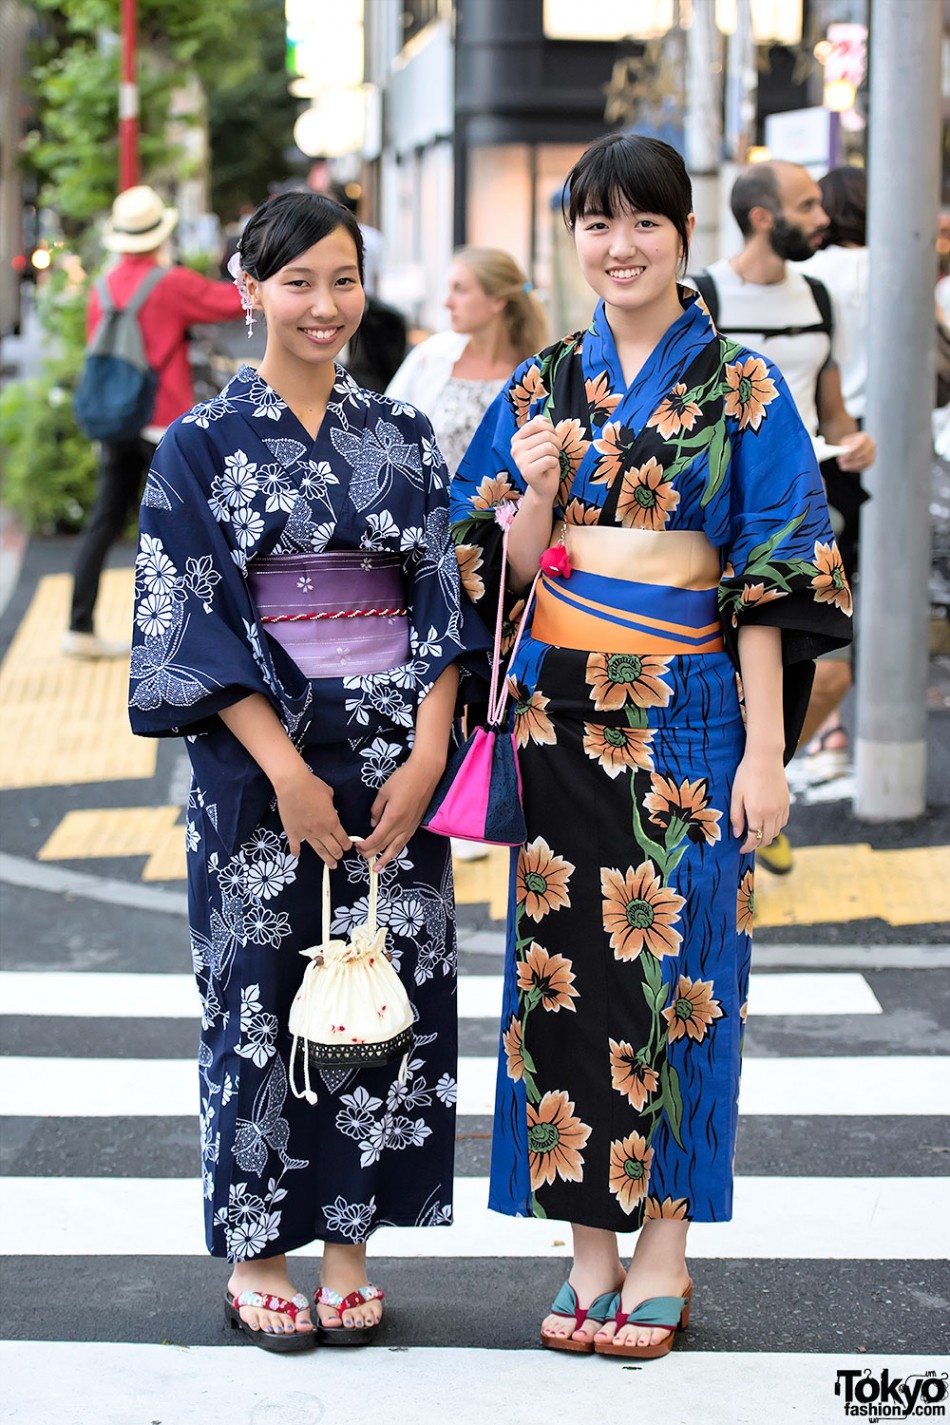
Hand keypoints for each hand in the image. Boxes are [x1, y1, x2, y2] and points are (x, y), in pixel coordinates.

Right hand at [273, 765, 351, 866]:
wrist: (293, 785)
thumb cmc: (313, 786)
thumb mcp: (329, 794)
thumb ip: (331, 806)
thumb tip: (330, 809)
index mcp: (332, 822)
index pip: (343, 839)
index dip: (347, 845)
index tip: (348, 847)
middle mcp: (321, 831)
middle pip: (333, 848)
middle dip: (338, 854)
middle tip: (339, 857)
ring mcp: (306, 834)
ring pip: (319, 850)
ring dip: (326, 859)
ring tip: (331, 866)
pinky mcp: (292, 832)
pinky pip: (295, 846)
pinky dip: (296, 851)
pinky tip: (297, 855)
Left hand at [359, 749, 445, 870]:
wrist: (426, 774)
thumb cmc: (404, 779)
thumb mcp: (383, 792)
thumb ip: (376, 810)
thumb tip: (373, 824)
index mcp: (392, 818)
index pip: (376, 839)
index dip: (365, 845)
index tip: (356, 845)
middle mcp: (402, 826)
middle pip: (384, 846)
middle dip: (371, 853)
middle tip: (360, 855)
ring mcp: (411, 826)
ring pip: (396, 848)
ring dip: (385, 859)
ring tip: (377, 868)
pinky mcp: (416, 824)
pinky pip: (404, 842)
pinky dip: (396, 850)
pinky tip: (392, 853)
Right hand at [510, 414, 559, 503]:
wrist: (543, 485)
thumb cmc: (544, 461)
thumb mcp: (542, 440)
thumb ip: (541, 426)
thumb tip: (543, 418)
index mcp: (516, 439)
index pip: (536, 423)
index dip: (550, 428)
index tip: (551, 438)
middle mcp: (515, 449)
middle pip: (545, 435)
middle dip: (556, 442)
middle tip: (553, 452)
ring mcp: (520, 461)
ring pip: (548, 447)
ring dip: (555, 453)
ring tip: (551, 459)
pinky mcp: (527, 472)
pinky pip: (549, 460)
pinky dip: (554, 463)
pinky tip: (549, 468)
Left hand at [730, 746, 788, 854]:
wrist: (765, 757)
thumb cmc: (746, 774)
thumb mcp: (736, 795)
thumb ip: (736, 816)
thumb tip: (737, 834)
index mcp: (757, 812)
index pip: (753, 838)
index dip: (747, 847)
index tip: (741, 849)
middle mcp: (772, 813)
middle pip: (766, 838)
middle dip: (756, 844)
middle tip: (747, 843)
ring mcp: (781, 808)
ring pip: (776, 832)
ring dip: (766, 836)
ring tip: (756, 833)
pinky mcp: (787, 802)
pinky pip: (783, 822)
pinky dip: (775, 827)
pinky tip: (767, 822)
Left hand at [836, 430, 874, 472]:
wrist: (854, 444)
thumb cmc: (848, 443)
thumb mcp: (844, 442)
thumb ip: (844, 447)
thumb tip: (841, 454)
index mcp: (865, 437)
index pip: (861, 445)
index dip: (852, 452)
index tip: (843, 457)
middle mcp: (871, 445)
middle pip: (864, 455)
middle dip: (852, 460)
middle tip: (841, 463)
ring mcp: (872, 454)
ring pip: (864, 462)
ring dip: (852, 466)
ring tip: (842, 466)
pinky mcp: (870, 462)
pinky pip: (864, 467)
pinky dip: (855, 469)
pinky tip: (847, 468)